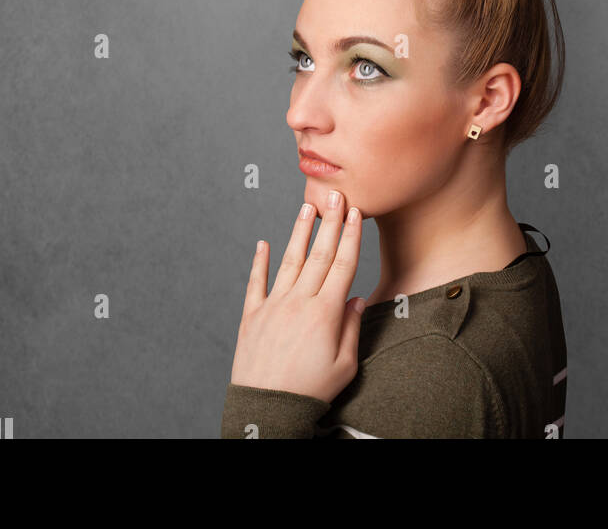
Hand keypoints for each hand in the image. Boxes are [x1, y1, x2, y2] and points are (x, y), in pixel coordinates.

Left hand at [229, 190, 364, 403]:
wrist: (267, 411)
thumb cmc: (310, 393)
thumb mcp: (344, 367)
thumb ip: (351, 329)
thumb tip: (355, 299)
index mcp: (325, 313)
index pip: (342, 265)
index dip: (350, 236)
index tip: (355, 213)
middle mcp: (299, 302)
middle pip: (318, 254)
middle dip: (330, 222)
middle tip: (336, 195)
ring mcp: (273, 306)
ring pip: (289, 261)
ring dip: (300, 232)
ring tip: (307, 208)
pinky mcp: (251, 317)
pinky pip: (256, 283)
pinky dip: (259, 262)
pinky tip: (262, 244)